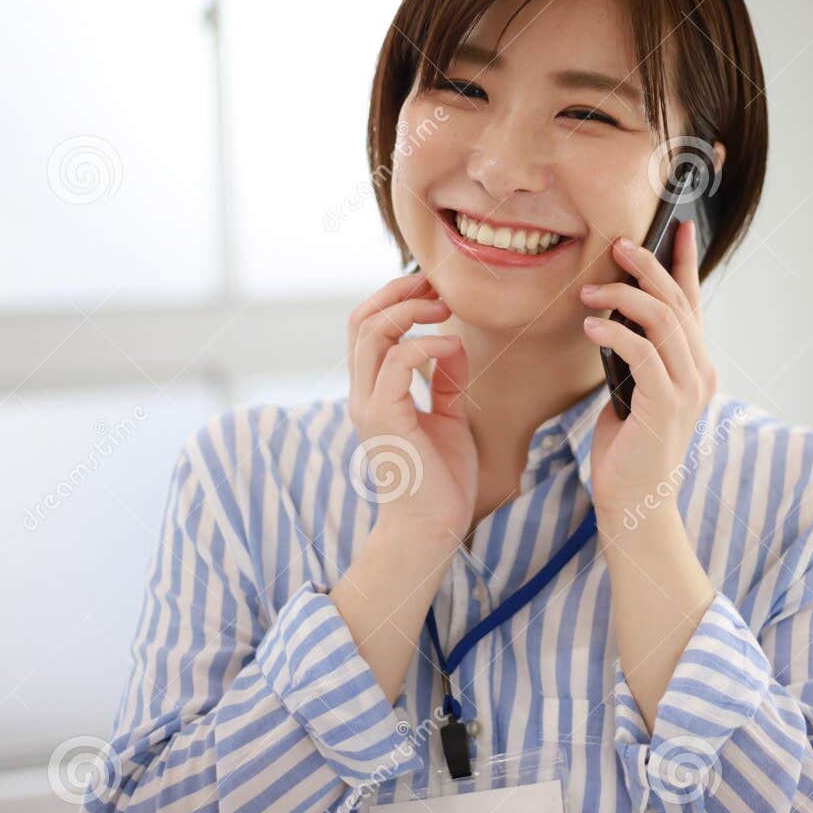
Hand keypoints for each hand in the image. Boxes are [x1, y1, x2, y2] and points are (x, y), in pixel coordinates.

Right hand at [345, 271, 476, 544]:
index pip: (365, 328)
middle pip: (360, 320)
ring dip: (410, 310)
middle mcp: (363, 395)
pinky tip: (452, 348)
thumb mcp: (447, 416)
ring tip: (444, 308)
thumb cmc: (441, 478)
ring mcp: (369, 406)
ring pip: (371, 332)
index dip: (394, 298)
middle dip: (397, 292)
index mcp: (373, 392)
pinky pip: (397, 362)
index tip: (433, 289)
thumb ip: (445, 381)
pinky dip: (427, 344)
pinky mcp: (385, 419)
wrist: (433, 527)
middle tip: (435, 285)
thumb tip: (451, 343)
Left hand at [579, 218, 717, 521]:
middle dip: (648, 266)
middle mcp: (700, 370)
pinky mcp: (666, 404)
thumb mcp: (633, 389)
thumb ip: (636, 355)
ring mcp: (688, 387)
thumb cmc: (629, 445)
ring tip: (590, 293)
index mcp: (696, 364)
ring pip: (664, 319)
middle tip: (617, 245)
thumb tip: (613, 317)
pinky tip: (592, 326)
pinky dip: (616, 332)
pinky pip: (643, 352)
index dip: (685, 261)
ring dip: (624, 297)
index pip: (693, 302)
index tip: (678, 225)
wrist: (635, 499)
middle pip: (678, 301)